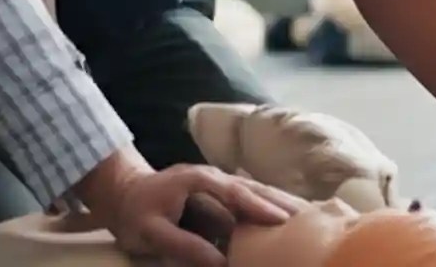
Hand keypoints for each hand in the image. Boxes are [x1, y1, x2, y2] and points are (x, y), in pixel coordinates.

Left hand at [83, 158, 307, 266]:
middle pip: (257, 188)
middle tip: (311, 216)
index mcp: (200, 180)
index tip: (284, 221)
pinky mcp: (223, 193)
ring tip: (309, 215)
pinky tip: (288, 214)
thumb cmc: (135, 213)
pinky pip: (252, 197)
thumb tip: (220, 262)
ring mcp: (221, 182)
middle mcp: (216, 177)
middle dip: (283, 202)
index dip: (261, 208)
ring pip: (258, 191)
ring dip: (282, 202)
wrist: (124, 193)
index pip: (237, 194)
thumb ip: (183, 245)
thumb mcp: (150, 233)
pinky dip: (272, 204)